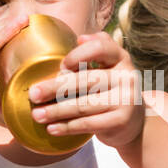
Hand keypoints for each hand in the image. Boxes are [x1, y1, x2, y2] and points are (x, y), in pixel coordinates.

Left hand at [26, 31, 144, 149]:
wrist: (135, 123)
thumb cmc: (111, 90)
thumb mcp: (110, 67)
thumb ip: (95, 51)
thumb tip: (80, 38)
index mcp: (121, 58)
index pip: (101, 48)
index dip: (78, 55)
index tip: (60, 67)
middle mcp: (127, 77)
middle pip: (86, 80)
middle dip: (55, 88)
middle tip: (33, 95)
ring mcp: (126, 100)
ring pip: (84, 105)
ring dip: (56, 111)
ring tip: (37, 115)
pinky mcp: (121, 121)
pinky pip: (88, 124)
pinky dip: (67, 127)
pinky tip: (52, 128)